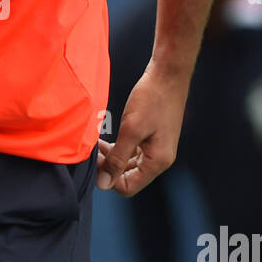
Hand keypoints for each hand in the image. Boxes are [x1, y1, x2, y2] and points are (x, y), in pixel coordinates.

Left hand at [96, 64, 189, 195]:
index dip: (109, 179)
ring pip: (129, 164)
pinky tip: (108, 139)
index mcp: (158, 161)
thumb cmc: (152, 99)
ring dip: (113, 157)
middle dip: (109, 167)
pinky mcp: (153, 138)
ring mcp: (157, 148)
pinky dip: (120, 148)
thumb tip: (104, 184)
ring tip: (98, 144)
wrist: (167, 74)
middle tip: (94, 151)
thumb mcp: (130, 130)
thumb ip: (117, 158)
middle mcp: (160, 159)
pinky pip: (133, 152)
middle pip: (129, 176)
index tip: (96, 160)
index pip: (128, 187)